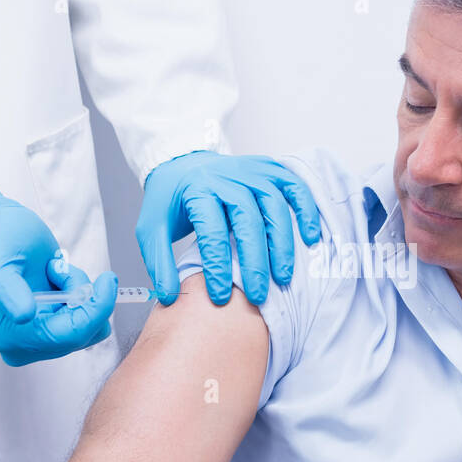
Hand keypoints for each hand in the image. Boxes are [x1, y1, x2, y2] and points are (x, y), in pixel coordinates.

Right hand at [0, 188, 115, 365]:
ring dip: (81, 293)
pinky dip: (81, 295)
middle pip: (82, 334)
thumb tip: (24, 316)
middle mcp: (25, 347)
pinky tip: (56, 280)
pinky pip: (88, 321)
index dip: (94, 310)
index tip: (107, 280)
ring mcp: (41, 341)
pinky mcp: (55, 330)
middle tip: (58, 268)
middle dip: (82, 296)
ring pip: (89, 328)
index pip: (68, 336)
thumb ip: (8, 289)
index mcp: (10, 337)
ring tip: (53, 272)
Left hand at [136, 150, 320, 305]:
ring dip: (282, 243)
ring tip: (283, 277)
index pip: (211, 231)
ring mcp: (251, 171)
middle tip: (257, 296)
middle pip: (248, 218)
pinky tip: (310, 237)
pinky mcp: (269, 169)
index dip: (218, 266)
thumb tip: (170, 297)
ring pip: (275, 204)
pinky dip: (306, 209)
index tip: (221, 297)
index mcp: (196, 190)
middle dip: (255, 261)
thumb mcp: (151, 228)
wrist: (182, 163)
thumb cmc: (170, 201)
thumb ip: (158, 262)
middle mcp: (227, 177)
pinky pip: (294, 185)